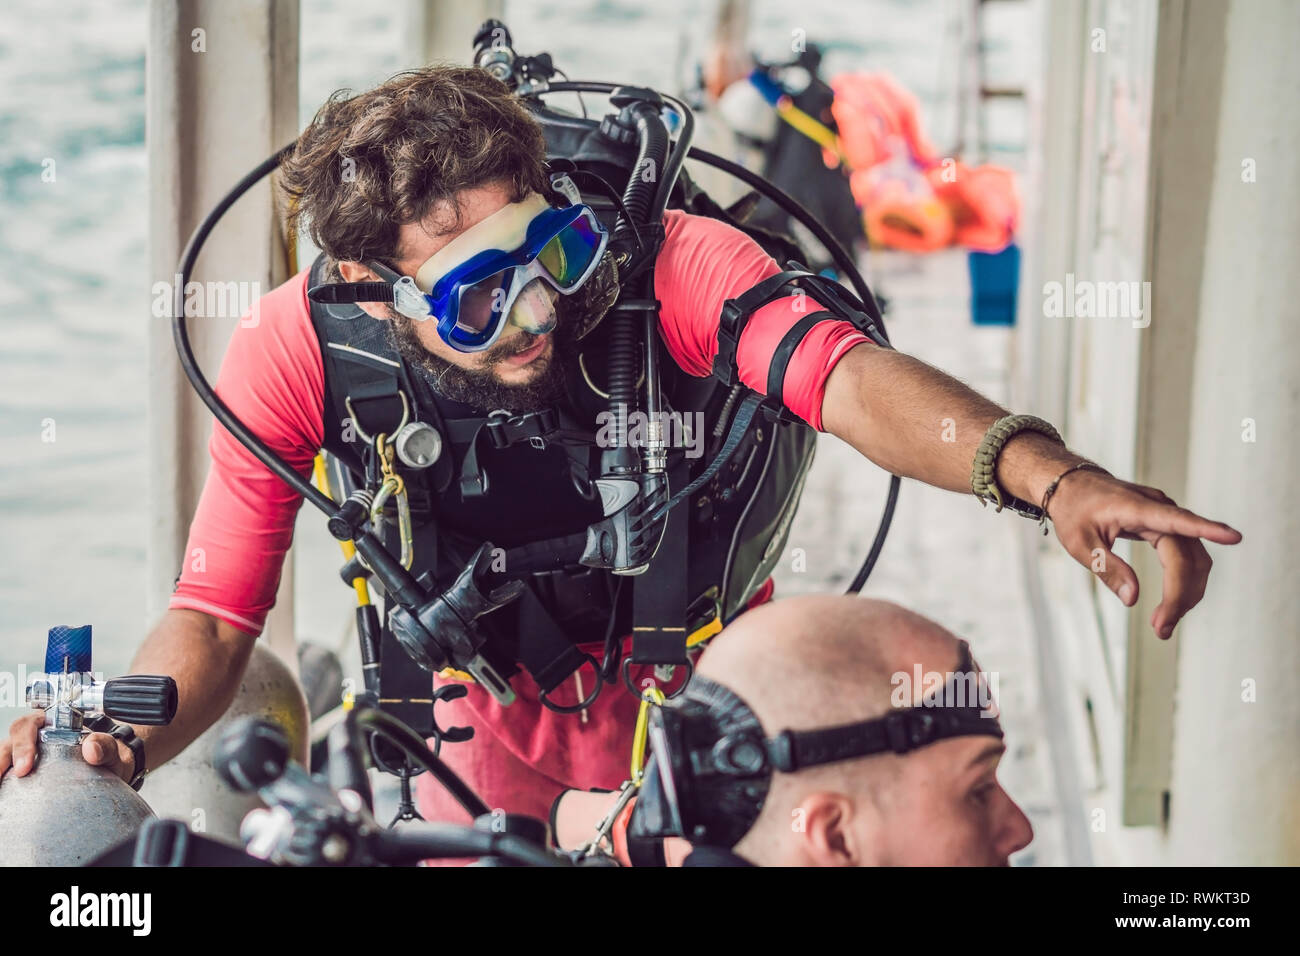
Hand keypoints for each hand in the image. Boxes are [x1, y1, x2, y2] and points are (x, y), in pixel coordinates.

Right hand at [0, 712, 135, 784]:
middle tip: (9, 780)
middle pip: (8, 743)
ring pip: (4, 759)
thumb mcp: (113, 751)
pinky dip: (4, 787)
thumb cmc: (108, 757)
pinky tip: (5, 799)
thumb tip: (90, 748)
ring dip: (0, 770)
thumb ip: (107, 745)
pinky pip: (7, 778)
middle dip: (4, 760)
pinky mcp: (24, 777)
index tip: (25, 767)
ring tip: (1, 792)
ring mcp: (26, 758)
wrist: (111, 773)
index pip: (28, 724)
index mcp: (52, 725)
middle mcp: (34, 739)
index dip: (23, 743)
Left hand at [1045, 469, 1241, 637]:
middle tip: (1161, 629)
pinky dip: (1183, 582)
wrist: (1071, 486)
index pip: (1178, 521)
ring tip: (1164, 624)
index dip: (1207, 530)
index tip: (1234, 537)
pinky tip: (1173, 604)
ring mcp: (1166, 518)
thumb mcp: (1080, 543)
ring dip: (1186, 593)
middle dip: (1180, 595)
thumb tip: (1133, 598)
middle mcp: (1159, 510)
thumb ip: (1107, 568)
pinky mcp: (1166, 526)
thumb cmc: (1074, 511)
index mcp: (1137, 509)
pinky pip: (1185, 556)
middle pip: (1186, 555)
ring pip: (1193, 558)